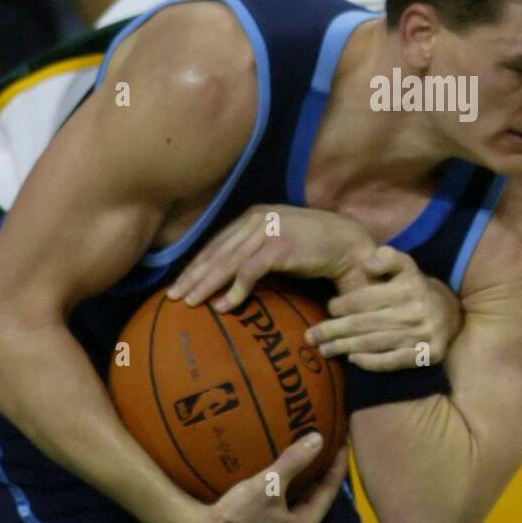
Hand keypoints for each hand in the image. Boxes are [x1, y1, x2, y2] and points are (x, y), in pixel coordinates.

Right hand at [166, 437, 349, 522]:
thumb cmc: (236, 514)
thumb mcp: (268, 485)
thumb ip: (294, 461)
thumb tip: (318, 439)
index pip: (329, 491)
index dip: (337, 465)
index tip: (343, 444)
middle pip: (318, 500)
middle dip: (323, 475)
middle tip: (329, 450)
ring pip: (301, 506)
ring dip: (306, 485)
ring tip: (309, 461)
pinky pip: (287, 511)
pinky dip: (290, 493)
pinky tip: (284, 479)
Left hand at [167, 204, 374, 310]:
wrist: (348, 244)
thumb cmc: (315, 248)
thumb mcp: (279, 244)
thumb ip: (255, 252)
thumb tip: (229, 276)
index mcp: (254, 217)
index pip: (217, 243)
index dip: (196, 265)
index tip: (179, 284)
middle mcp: (257, 219)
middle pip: (217, 251)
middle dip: (193, 275)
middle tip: (173, 297)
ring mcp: (268, 230)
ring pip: (228, 261)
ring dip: (207, 285)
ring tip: (191, 303)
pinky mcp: (281, 246)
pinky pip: (250, 271)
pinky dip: (236, 290)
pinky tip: (225, 306)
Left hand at [306, 246, 464, 368]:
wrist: (450, 313)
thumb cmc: (415, 287)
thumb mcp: (405, 265)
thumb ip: (386, 258)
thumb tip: (367, 264)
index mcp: (408, 287)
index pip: (366, 299)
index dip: (343, 304)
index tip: (328, 308)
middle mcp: (415, 311)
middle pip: (364, 323)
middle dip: (334, 330)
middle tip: (311, 336)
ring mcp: (422, 335)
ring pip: (374, 343)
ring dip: (344, 347)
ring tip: (324, 350)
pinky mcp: (427, 354)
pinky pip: (392, 361)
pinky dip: (370, 362)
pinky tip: (352, 359)